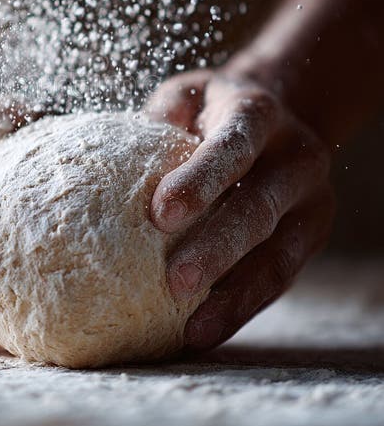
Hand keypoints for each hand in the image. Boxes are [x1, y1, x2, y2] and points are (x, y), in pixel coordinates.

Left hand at [145, 69, 333, 350]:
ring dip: (234, 294)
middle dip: (218, 247)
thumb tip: (112, 153)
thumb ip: (160, 116)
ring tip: (192, 328)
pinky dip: (243, 308)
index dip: (201, 179)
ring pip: (277, 254)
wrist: (287, 108)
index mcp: (256, 113)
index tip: (160, 214)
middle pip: (258, 208)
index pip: (233, 145)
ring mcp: (311, 200)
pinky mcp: (313, 235)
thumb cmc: (211, 109)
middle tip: (176, 281)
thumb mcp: (187, 93)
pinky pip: (280, 278)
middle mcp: (295, 156)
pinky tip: (206, 331)